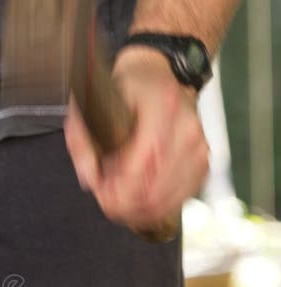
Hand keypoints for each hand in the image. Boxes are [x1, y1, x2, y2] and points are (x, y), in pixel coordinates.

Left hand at [64, 46, 208, 230]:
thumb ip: (82, 143)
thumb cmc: (124, 91)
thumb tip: (90, 180)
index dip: (117, 191)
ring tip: (120, 198)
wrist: (160, 77)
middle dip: (123, 205)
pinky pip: (179, 199)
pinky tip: (140, 199)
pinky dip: (156, 206)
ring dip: (138, 210)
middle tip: (106, 199)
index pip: (142, 167)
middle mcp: (187, 129)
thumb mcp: (91, 106)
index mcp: (161, 108)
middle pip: (153, 192)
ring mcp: (199, 147)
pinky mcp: (204, 162)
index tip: (100, 193)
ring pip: (166, 201)